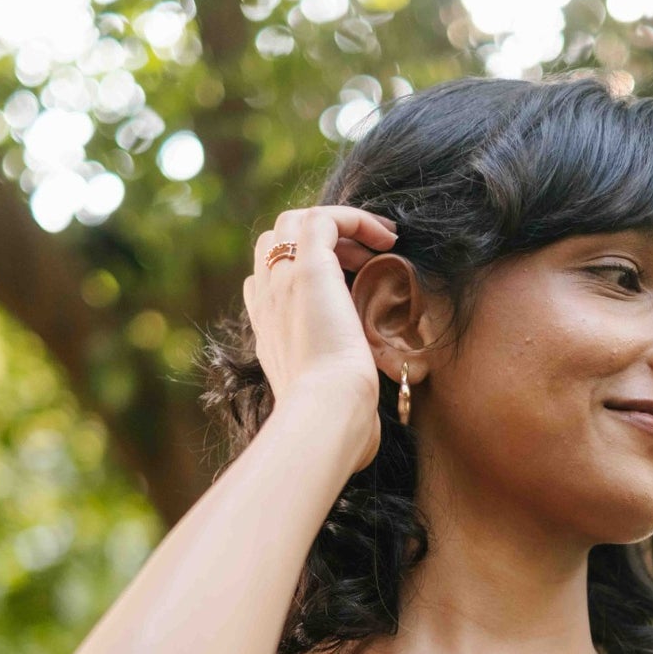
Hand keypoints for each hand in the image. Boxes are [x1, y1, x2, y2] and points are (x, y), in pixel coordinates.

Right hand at [244, 204, 399, 471]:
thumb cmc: (334, 422)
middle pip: (274, 241)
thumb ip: (339, 405)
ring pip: (294, 222)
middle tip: (361, 259)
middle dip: (317, 240)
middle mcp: (266, 301)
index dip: (302, 270)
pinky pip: (325, 218)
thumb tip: (365, 435)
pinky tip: (387, 239)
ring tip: (378, 243)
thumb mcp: (331, 405)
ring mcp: (282, 282)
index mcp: (267, 330)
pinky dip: (356, 219)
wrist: (327, 415)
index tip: (346, 283)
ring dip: (338, 225)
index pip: (266, 280)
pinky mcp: (309, 269)